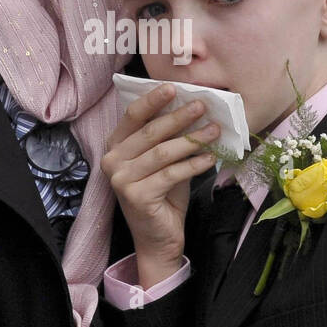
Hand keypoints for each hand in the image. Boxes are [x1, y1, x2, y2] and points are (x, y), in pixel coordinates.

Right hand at [102, 82, 218, 285]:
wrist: (157, 239)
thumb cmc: (162, 196)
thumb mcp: (163, 162)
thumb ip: (169, 138)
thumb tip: (192, 108)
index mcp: (115, 147)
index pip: (132, 116)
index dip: (152, 100)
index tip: (173, 87)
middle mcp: (112, 161)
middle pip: (150, 131)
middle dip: (179, 116)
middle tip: (202, 105)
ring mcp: (121, 179)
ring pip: (163, 152)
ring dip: (192, 139)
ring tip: (214, 130)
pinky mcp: (136, 196)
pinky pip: (172, 173)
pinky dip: (194, 164)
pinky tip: (210, 157)